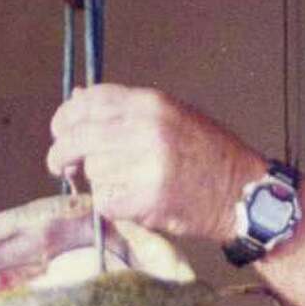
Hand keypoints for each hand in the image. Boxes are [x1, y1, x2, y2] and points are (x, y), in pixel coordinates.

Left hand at [46, 85, 263, 245]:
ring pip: (94, 171)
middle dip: (62, 152)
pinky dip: (112, 205)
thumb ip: (125, 110)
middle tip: (60, 165)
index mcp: (151, 103)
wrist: (244, 193)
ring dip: (101, 181)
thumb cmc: (210, 156)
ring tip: (127, 184)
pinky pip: (106, 201)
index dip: (67, 116)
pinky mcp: (147, 198)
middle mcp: (147, 128)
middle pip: (80, 136)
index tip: (60, 131)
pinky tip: (133, 202)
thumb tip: (78, 99)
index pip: (90, 101)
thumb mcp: (171, 116)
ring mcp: (147, 163)